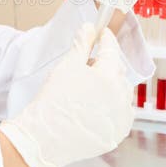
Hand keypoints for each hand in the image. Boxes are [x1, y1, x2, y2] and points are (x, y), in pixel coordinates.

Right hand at [0, 23, 133, 166]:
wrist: (44, 138)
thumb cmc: (53, 101)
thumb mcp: (66, 66)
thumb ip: (81, 44)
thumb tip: (89, 28)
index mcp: (110, 77)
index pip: (112, 50)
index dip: (106, 39)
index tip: (102, 33)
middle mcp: (122, 97)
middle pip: (117, 71)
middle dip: (104, 64)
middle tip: (85, 65)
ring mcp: (121, 118)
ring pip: (121, 92)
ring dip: (110, 86)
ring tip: (87, 90)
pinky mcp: (117, 134)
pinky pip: (121, 113)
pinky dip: (112, 106)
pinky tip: (95, 107)